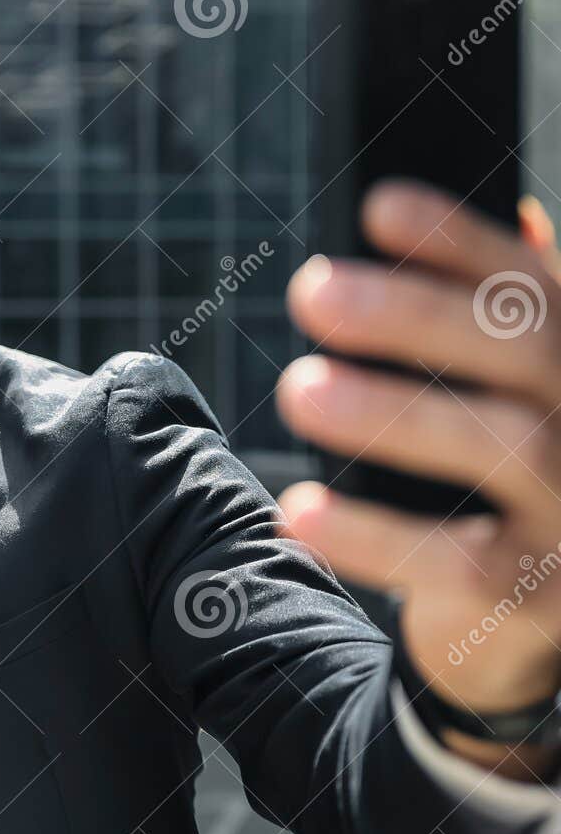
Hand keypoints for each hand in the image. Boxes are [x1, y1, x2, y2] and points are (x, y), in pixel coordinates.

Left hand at [277, 180, 560, 775]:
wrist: (538, 625)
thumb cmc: (525, 483)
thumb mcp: (530, 396)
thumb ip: (529, 311)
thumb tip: (528, 219)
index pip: (540, 290)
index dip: (465, 245)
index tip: (379, 208)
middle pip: (532, 351)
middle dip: (419, 315)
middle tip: (312, 288)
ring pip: (508, 447)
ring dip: (396, 412)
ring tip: (298, 388)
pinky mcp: (546, 593)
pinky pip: (460, 562)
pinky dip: (374, 535)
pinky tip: (298, 510)